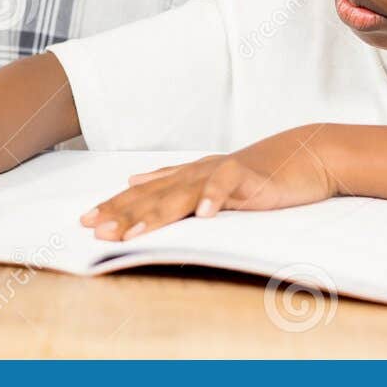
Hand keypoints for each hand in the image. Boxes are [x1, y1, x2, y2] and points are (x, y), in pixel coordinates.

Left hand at [80, 127, 337, 240]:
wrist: (303, 155)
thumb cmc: (257, 173)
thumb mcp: (208, 180)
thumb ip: (170, 181)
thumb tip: (131, 181)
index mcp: (186, 177)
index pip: (142, 195)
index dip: (114, 207)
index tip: (84, 222)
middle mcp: (196, 173)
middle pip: (153, 195)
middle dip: (122, 213)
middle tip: (94, 230)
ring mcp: (220, 173)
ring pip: (182, 193)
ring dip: (157, 213)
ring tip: (133, 232)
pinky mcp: (247, 175)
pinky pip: (227, 185)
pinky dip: (215, 198)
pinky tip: (204, 215)